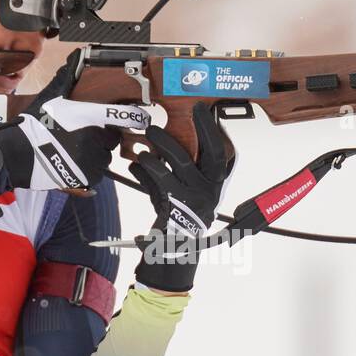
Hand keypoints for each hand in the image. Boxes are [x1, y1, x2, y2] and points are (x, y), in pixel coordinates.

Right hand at [0, 50, 146, 191]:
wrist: (18, 154)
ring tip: (76, 149)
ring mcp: (92, 160)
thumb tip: (77, 57)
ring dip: (96, 153)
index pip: (126, 116)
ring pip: (105, 157)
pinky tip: (74, 162)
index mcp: (92, 117)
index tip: (140, 118)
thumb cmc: (34, 124)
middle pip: (113, 137)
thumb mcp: (51, 96)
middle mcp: (96, 139)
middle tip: (85, 134)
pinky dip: (89, 169)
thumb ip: (67, 77)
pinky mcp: (86, 177)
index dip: (136, 117)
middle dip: (104, 135)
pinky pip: (96, 174)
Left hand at [129, 102, 230, 292]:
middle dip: (178, 140)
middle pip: (200, 159)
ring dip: (157, 153)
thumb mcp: (192, 188)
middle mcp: (208, 192)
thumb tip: (174, 135)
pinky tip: (134, 165)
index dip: (211, 130)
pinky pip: (157, 186)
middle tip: (155, 126)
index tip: (200, 109)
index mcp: (216, 183)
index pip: (220, 152)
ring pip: (176, 170)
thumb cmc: (184, 210)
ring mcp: (192, 202)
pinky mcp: (173, 211)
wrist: (179, 246)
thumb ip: (188, 164)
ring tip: (144, 141)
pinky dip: (143, 173)